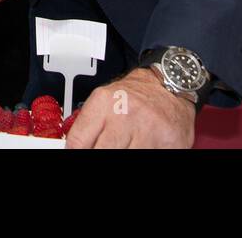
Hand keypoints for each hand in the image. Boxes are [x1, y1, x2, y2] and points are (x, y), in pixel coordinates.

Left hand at [65, 67, 195, 148]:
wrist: (169, 84)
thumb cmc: (135, 95)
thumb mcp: (105, 101)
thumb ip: (88, 124)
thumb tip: (72, 146)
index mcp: (103, 102)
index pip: (78, 141)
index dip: (76, 151)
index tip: (78, 152)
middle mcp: (124, 114)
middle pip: (100, 152)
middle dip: (100, 153)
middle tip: (104, 148)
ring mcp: (147, 129)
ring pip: (124, 157)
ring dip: (122, 154)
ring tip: (123, 145)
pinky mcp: (167, 141)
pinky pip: (147, 156)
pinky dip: (141, 154)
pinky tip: (140, 146)